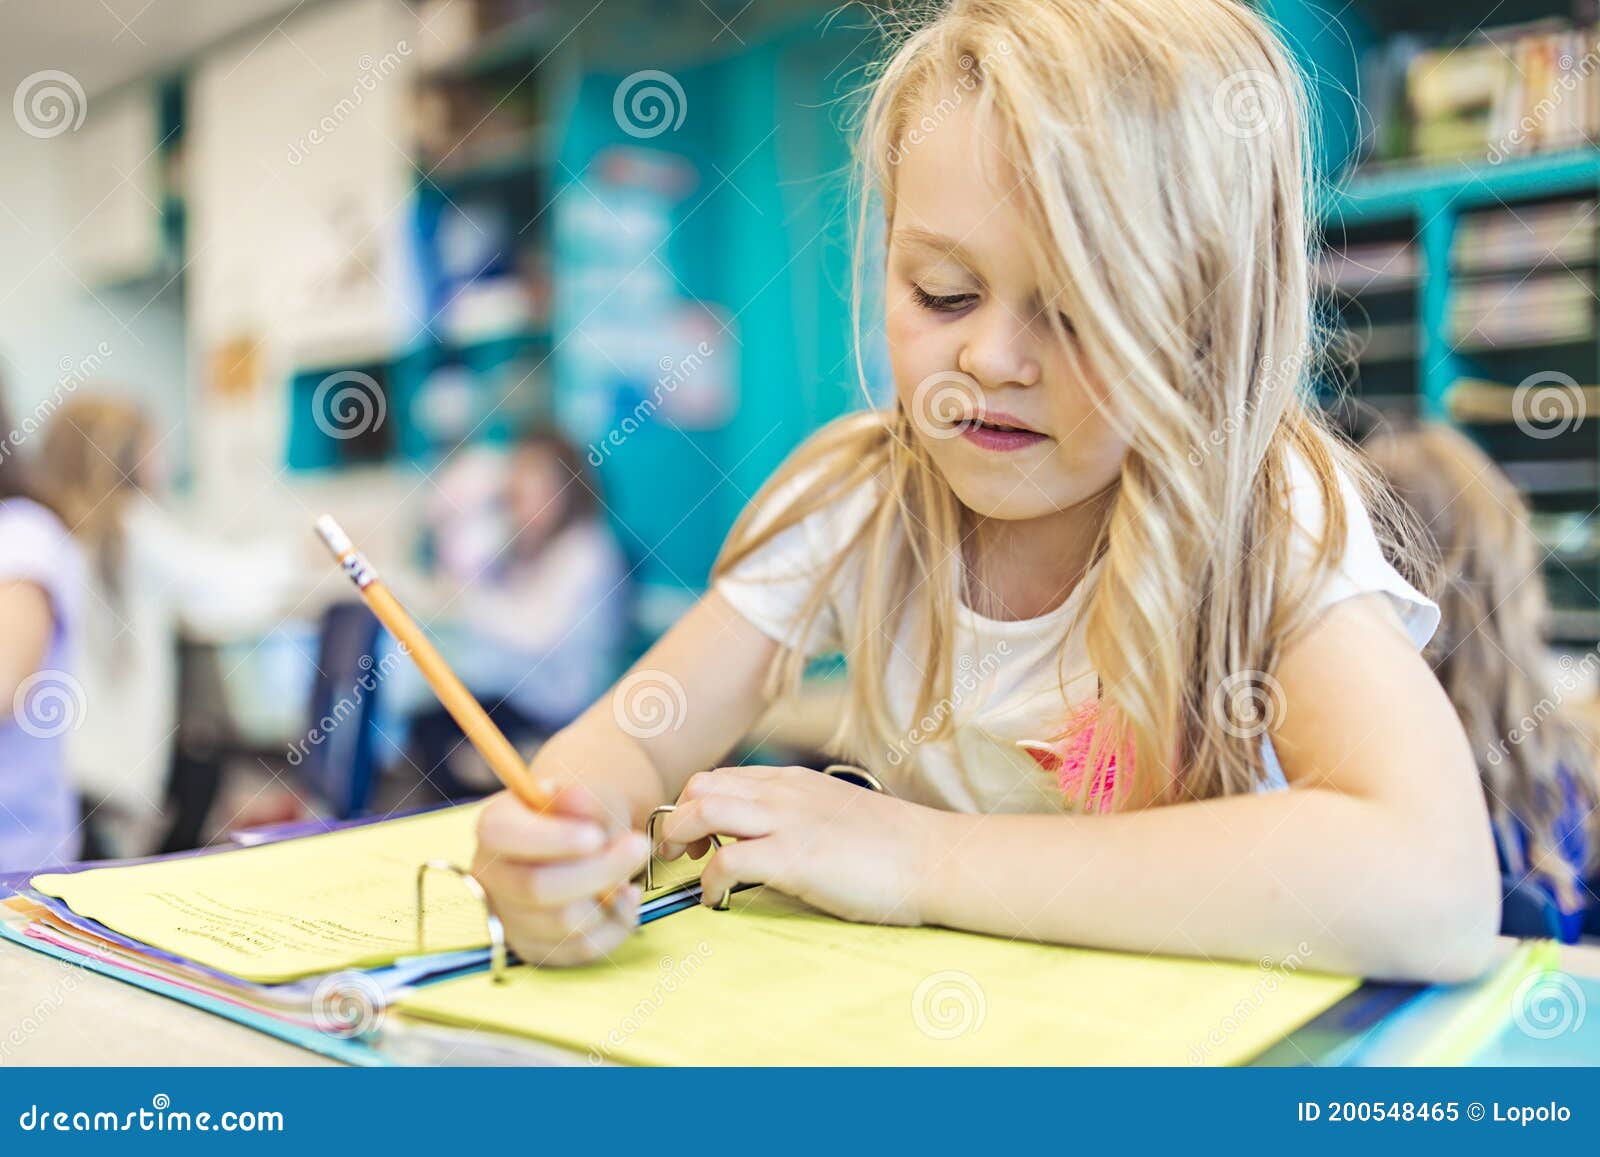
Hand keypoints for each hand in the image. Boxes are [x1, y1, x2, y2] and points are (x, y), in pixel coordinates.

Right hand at [471, 784, 651, 966]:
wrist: (589, 842)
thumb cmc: (585, 816)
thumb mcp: (589, 796)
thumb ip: (582, 799)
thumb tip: (571, 795)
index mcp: (494, 826)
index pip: (503, 836)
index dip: (551, 839)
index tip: (596, 836)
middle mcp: (492, 875)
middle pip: (536, 888)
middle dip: (598, 870)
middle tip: (639, 846)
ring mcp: (510, 916)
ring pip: (563, 924)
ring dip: (611, 900)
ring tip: (632, 873)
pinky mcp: (536, 947)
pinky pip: (580, 949)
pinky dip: (615, 926)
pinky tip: (626, 900)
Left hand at [658, 766, 944, 924]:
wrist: (934, 858)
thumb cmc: (894, 847)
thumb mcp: (836, 813)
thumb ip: (799, 816)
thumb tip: (767, 842)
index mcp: (793, 782)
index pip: (721, 778)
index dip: (695, 805)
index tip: (696, 836)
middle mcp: (783, 793)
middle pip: (700, 787)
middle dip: (676, 819)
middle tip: (681, 852)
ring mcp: (786, 822)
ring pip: (703, 811)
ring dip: (679, 840)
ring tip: (687, 869)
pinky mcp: (793, 859)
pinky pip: (726, 861)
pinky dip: (708, 882)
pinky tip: (717, 900)